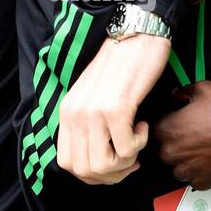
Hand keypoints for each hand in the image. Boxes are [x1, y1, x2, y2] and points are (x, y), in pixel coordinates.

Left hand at [57, 34, 171, 184]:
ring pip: (104, 166)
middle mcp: (75, 114)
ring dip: (127, 162)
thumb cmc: (121, 66)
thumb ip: (87, 124)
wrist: (136, 35)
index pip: (67, 164)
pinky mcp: (117, 108)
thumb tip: (98, 159)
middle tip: (131, 158)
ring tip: (136, 141)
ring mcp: (94, 112)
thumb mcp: (92, 97)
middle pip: (86, 171)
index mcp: (67, 112)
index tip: (114, 164)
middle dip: (113, 175)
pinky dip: (140, 144)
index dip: (93, 174)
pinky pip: (127, 149)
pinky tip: (143, 125)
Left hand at [153, 79, 210, 189]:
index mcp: (166, 129)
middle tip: (194, 137)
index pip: (158, 129)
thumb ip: (184, 91)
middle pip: (167, 150)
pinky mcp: (198, 182)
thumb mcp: (203, 89)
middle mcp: (171, 152)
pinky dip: (200, 172)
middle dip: (177, 144)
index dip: (170, 125)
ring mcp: (184, 169)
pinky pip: (194, 179)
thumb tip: (177, 94)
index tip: (180, 124)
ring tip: (202, 150)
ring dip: (187, 160)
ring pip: (178, 167)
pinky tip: (210, 161)